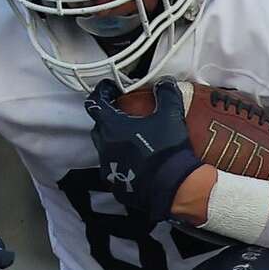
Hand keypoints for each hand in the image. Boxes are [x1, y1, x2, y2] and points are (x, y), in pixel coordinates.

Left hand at [84, 78, 201, 225]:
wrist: (173, 187)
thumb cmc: (167, 150)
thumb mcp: (171, 116)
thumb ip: (166, 95)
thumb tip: (165, 83)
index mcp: (112, 127)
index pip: (95, 104)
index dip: (101, 93)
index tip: (109, 89)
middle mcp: (105, 148)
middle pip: (99, 128)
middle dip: (108, 119)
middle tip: (123, 115)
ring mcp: (110, 169)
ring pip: (105, 150)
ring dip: (114, 143)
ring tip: (132, 140)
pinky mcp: (118, 187)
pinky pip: (115, 171)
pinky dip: (123, 164)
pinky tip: (138, 163)